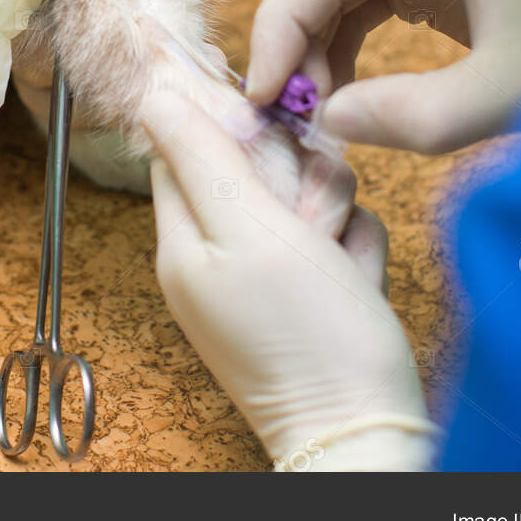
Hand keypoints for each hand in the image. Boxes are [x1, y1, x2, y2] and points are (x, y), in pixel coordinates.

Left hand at [141, 90, 436, 470]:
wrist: (366, 426)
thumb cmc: (307, 334)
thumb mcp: (250, 228)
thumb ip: (203, 159)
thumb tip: (153, 95)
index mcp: (184, 240)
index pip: (188, 147)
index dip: (235, 129)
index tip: (275, 140)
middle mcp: (218, 256)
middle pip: (258, 167)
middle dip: (301, 181)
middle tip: (310, 223)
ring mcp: (268, 276)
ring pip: (308, 197)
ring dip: (336, 218)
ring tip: (335, 262)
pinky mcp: (313, 291)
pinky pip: (339, 237)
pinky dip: (355, 254)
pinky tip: (354, 284)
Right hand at [247, 0, 520, 153]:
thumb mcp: (510, 98)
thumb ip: (414, 117)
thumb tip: (327, 121)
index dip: (280, 29)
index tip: (265, 103)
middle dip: (290, 34)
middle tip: (283, 114)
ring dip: (313, 41)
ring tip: (315, 113)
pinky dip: (342, 39)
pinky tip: (342, 93)